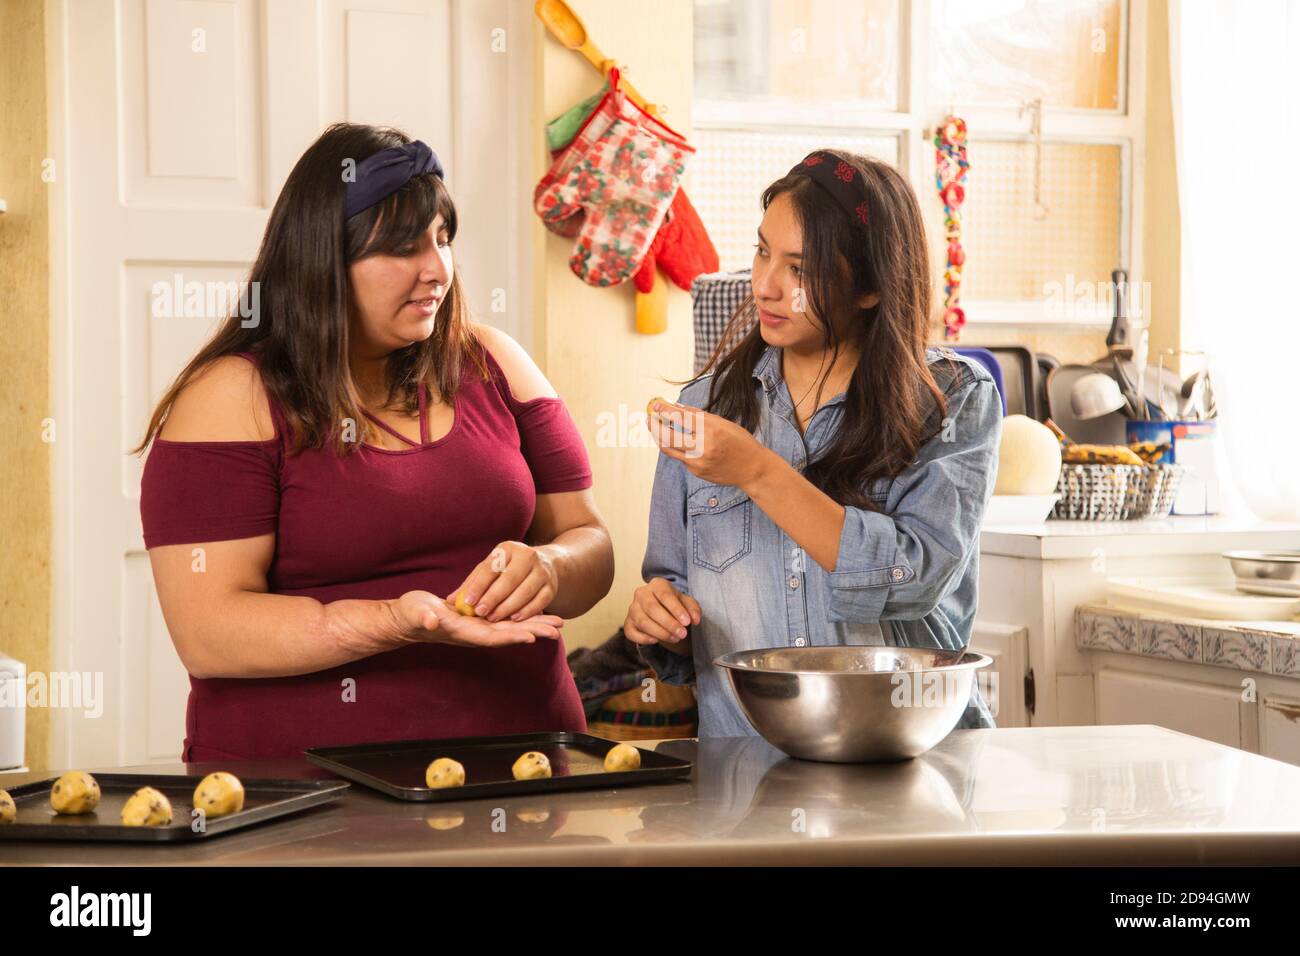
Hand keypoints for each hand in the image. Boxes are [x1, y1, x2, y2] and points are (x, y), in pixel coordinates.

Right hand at [393, 590, 562, 647]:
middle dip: (534, 631)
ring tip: (557, 622)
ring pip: (512, 626)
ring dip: (534, 624)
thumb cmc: (410, 615)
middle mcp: (475, 633)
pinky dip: (523, 616)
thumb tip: (432, 620)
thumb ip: (424, 617)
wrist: (408, 617)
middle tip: (557, 628)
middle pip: (509, 634)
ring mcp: (479, 627)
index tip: (532, 636)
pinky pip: (507, 619)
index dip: (511, 636)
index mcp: (462, 632)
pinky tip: (539, 613)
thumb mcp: (416, 613)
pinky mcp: (480, 618)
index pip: (491, 637)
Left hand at [447, 541, 558, 622]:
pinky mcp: (551, 586)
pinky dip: (527, 611)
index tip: (468, 602)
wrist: (543, 565)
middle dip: (493, 597)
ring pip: (525, 591)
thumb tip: (450, 600)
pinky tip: (514, 619)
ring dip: (508, 607)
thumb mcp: (490, 569)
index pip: (491, 567)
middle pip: (509, 579)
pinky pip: (540, 601)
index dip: (479, 585)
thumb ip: (471, 584)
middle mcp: (527, 556)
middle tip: (480, 613)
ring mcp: (542, 571)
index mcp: (508, 549)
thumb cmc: (507, 569)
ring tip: (493, 618)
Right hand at [623, 578, 700, 646]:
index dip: (676, 609)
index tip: (687, 622)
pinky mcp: (628, 622)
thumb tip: (695, 619)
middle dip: (668, 623)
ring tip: (675, 638)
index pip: (665, 595)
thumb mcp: (686, 602)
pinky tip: (655, 641)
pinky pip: (631, 632)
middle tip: (682, 634)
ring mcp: (633, 608)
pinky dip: (643, 638)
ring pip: (643, 621)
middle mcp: (641, 594)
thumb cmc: (673, 603)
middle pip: (652, 608)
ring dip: (660, 632)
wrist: (660, 607)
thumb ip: (693, 609)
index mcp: (657, 584)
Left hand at [648, 399, 773, 487]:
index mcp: (712, 430)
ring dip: (660, 438)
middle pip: (668, 436)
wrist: (752, 469)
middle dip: (655, 426)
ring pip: (669, 449)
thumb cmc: (740, 442)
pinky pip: (682, 458)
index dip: (665, 410)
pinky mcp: (697, 472)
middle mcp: (703, 447)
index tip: (655, 405)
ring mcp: (698, 462)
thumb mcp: (723, 423)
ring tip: (656, 429)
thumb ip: (699, 417)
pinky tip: (683, 444)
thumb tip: (677, 407)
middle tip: (649, 419)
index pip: (681, 418)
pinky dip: (679, 449)